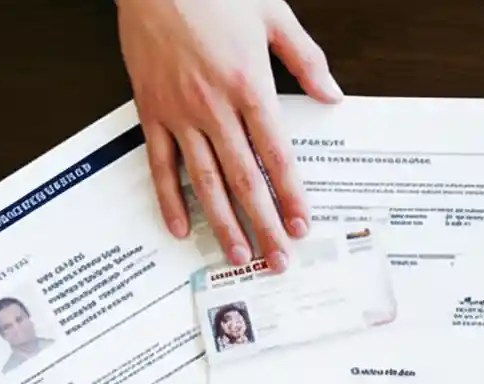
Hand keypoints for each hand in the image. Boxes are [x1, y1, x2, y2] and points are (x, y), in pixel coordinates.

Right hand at [117, 0, 343, 270]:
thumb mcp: (272, 14)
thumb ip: (306, 60)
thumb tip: (332, 96)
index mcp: (249, 86)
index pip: (276, 155)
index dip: (290, 195)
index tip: (301, 226)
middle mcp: (214, 108)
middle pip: (244, 180)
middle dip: (264, 224)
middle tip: (277, 259)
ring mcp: (179, 114)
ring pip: (204, 182)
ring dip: (222, 223)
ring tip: (238, 256)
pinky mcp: (151, 112)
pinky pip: (159, 165)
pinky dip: (169, 199)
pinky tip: (180, 228)